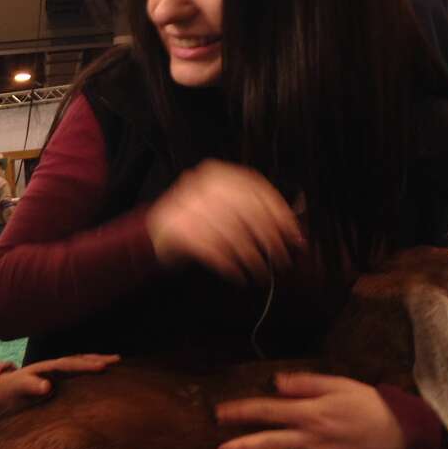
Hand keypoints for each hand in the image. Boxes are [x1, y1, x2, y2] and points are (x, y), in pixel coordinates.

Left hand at [0, 354, 119, 418]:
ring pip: (80, 364)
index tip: (102, 367)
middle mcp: (55, 368)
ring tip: (116, 361)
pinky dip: (91, 370)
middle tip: (117, 360)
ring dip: (97, 361)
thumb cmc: (12, 391)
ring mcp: (58, 373)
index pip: (70, 365)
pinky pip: (78, 373)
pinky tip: (103, 373)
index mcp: (47, 368)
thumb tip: (48, 386)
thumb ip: (31, 386)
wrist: (4, 392)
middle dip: (97, 359)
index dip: (86, 366)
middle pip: (79, 360)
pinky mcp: (60, 381)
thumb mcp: (19, 389)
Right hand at [146, 160, 304, 283]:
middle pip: (248, 215)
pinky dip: (228, 266)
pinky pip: (213, 251)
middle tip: (281, 258)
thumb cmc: (196, 220)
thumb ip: (253, 208)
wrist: (154, 232)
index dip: (279, 215)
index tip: (293, 235)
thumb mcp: (224, 204)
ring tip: (260, 271)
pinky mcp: (178, 231)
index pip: (257, 191)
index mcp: (217, 174)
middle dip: (269, 241)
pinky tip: (238, 274)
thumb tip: (291, 224)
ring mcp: (188, 207)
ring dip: (250, 258)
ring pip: (232, 235)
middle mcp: (202, 186)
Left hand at [215, 373, 404, 448]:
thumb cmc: (366, 403)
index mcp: (308, 413)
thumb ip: (304, 383)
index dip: (240, 412)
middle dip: (242, 448)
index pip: (266, 411)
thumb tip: (275, 382)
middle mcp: (309, 438)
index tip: (218, 414)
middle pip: (269, 443)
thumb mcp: (336, 384)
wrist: (400, 431)